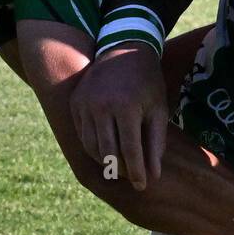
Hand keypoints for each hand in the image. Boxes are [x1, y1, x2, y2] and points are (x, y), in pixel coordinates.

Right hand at [69, 45, 168, 190]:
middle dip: (120, 170)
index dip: (136, 171)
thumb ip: (156, 142)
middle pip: (108, 152)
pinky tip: (107, 153)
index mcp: (125, 107)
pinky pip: (82, 135)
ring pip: (92, 147)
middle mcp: (101, 106)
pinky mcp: (75, 104)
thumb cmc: (148, 82)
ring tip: (121, 167)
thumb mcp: (158, 109)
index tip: (143, 185)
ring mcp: (84, 105)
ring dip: (106, 162)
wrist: (123, 49)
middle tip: (131, 178)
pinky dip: (94, 149)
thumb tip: (154, 175)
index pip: (130, 150)